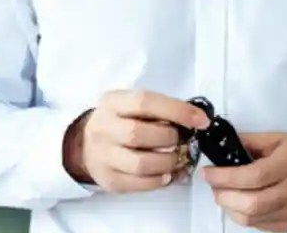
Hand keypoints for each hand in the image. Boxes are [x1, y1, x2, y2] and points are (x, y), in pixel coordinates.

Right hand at [62, 90, 209, 193]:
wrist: (85, 146)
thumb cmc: (118, 122)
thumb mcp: (129, 106)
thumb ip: (156, 109)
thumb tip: (195, 118)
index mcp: (112, 103)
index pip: (145, 103)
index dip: (176, 110)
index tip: (201, 120)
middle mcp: (103, 128)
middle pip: (139, 134)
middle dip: (170, 139)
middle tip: (182, 140)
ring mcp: (104, 156)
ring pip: (141, 164)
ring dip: (168, 162)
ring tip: (177, 159)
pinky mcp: (110, 180)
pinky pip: (140, 184)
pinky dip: (161, 180)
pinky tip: (168, 173)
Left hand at [202, 132, 286, 231]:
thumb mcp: (279, 138)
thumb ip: (251, 141)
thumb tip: (223, 145)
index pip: (253, 176)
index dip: (226, 177)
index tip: (208, 172)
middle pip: (251, 203)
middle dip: (224, 195)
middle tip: (214, 185)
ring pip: (253, 219)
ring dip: (230, 208)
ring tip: (223, 194)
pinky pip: (259, 226)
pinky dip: (243, 217)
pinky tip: (238, 205)